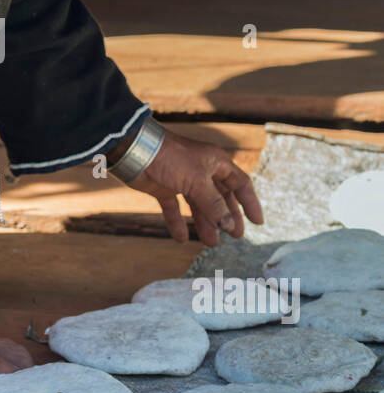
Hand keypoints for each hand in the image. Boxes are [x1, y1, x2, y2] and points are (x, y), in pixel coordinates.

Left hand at [126, 128, 263, 245]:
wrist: (135, 150)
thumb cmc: (170, 158)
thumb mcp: (198, 181)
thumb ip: (214, 204)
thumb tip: (229, 225)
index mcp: (215, 163)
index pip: (240, 183)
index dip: (249, 202)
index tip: (257, 222)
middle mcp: (201, 170)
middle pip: (220, 197)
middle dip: (227, 216)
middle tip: (234, 236)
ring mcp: (181, 179)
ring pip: (198, 205)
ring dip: (205, 223)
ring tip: (211, 242)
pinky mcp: (163, 187)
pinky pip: (174, 208)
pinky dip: (177, 222)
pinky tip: (181, 238)